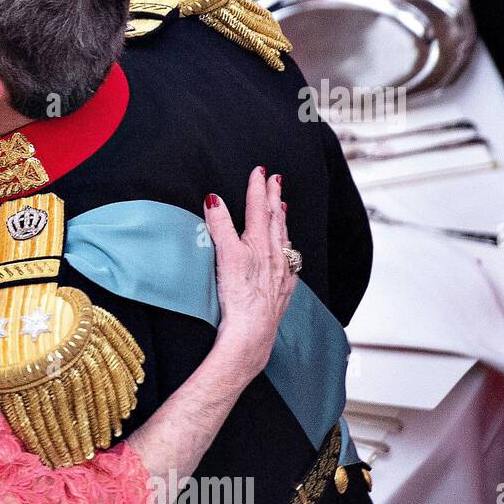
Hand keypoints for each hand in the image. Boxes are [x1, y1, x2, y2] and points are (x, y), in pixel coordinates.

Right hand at [202, 167, 297, 384]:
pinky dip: (287, 249)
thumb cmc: (238, 296)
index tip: (259, 171)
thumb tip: (214, 200)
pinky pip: (289, 262)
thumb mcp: (225, 256)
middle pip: (275, 219)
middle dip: (274, 198)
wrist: (252, 332)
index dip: (257, 188)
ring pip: (284, 239)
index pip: (258, 208)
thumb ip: (220, 226)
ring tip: (282, 207)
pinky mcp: (282, 290)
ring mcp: (281, 272)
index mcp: (260, 242)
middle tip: (276, 180)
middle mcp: (275, 254)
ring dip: (282, 220)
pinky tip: (287, 252)